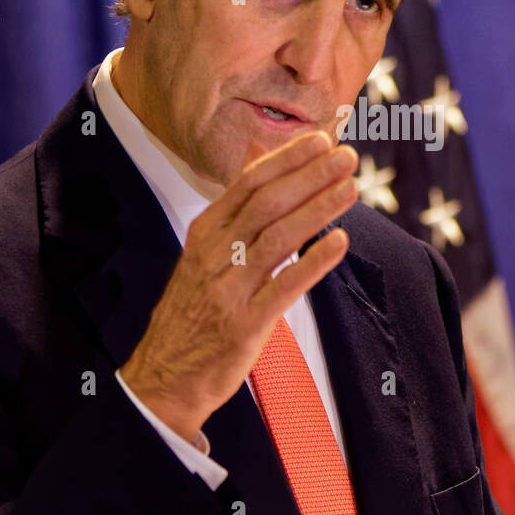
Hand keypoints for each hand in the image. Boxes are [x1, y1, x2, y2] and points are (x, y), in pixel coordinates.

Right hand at [119, 130, 358, 442]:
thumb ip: (236, 213)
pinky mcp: (244, 324)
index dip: (287, 160)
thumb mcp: (205, 254)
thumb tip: (260, 163)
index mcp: (205, 232)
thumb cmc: (195, 309)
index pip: (249, 183)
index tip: (320, 140)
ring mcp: (228, 289)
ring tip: (350, 188)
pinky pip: (283, 287)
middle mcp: (214, 255)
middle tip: (346, 157)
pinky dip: (313, 262)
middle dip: (310, 176)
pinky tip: (339, 243)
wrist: (165, 374)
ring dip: (318, 209)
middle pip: (266, 204)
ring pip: (277, 238)